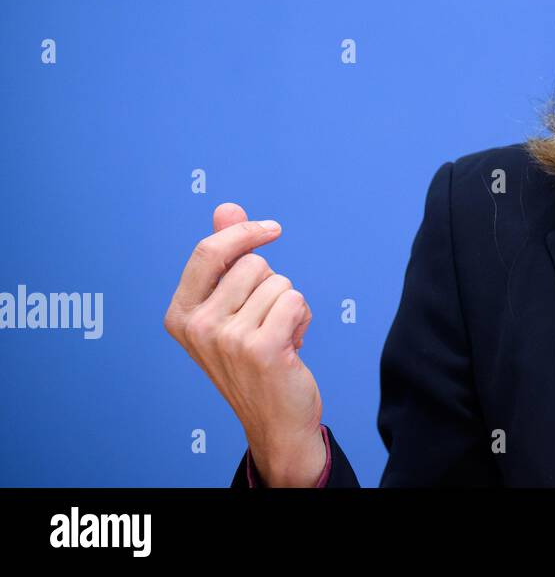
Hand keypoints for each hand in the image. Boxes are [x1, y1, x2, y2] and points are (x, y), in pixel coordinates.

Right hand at [163, 204, 326, 485]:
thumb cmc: (254, 356)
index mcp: (180, 314)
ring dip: (289, 304)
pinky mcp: (260, 348)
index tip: (272, 228)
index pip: (208, 251)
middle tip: (267, 319)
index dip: (243, 232)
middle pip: (252, 263)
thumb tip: (227, 207)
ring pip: (279, 281)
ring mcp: (226, 339)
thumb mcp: (233, 306)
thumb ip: (227, 256)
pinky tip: (292, 345)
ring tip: (278, 335)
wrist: (275, 418)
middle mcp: (196, 327)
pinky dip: (303, 318)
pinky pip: (295, 300)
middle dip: (272, 283)